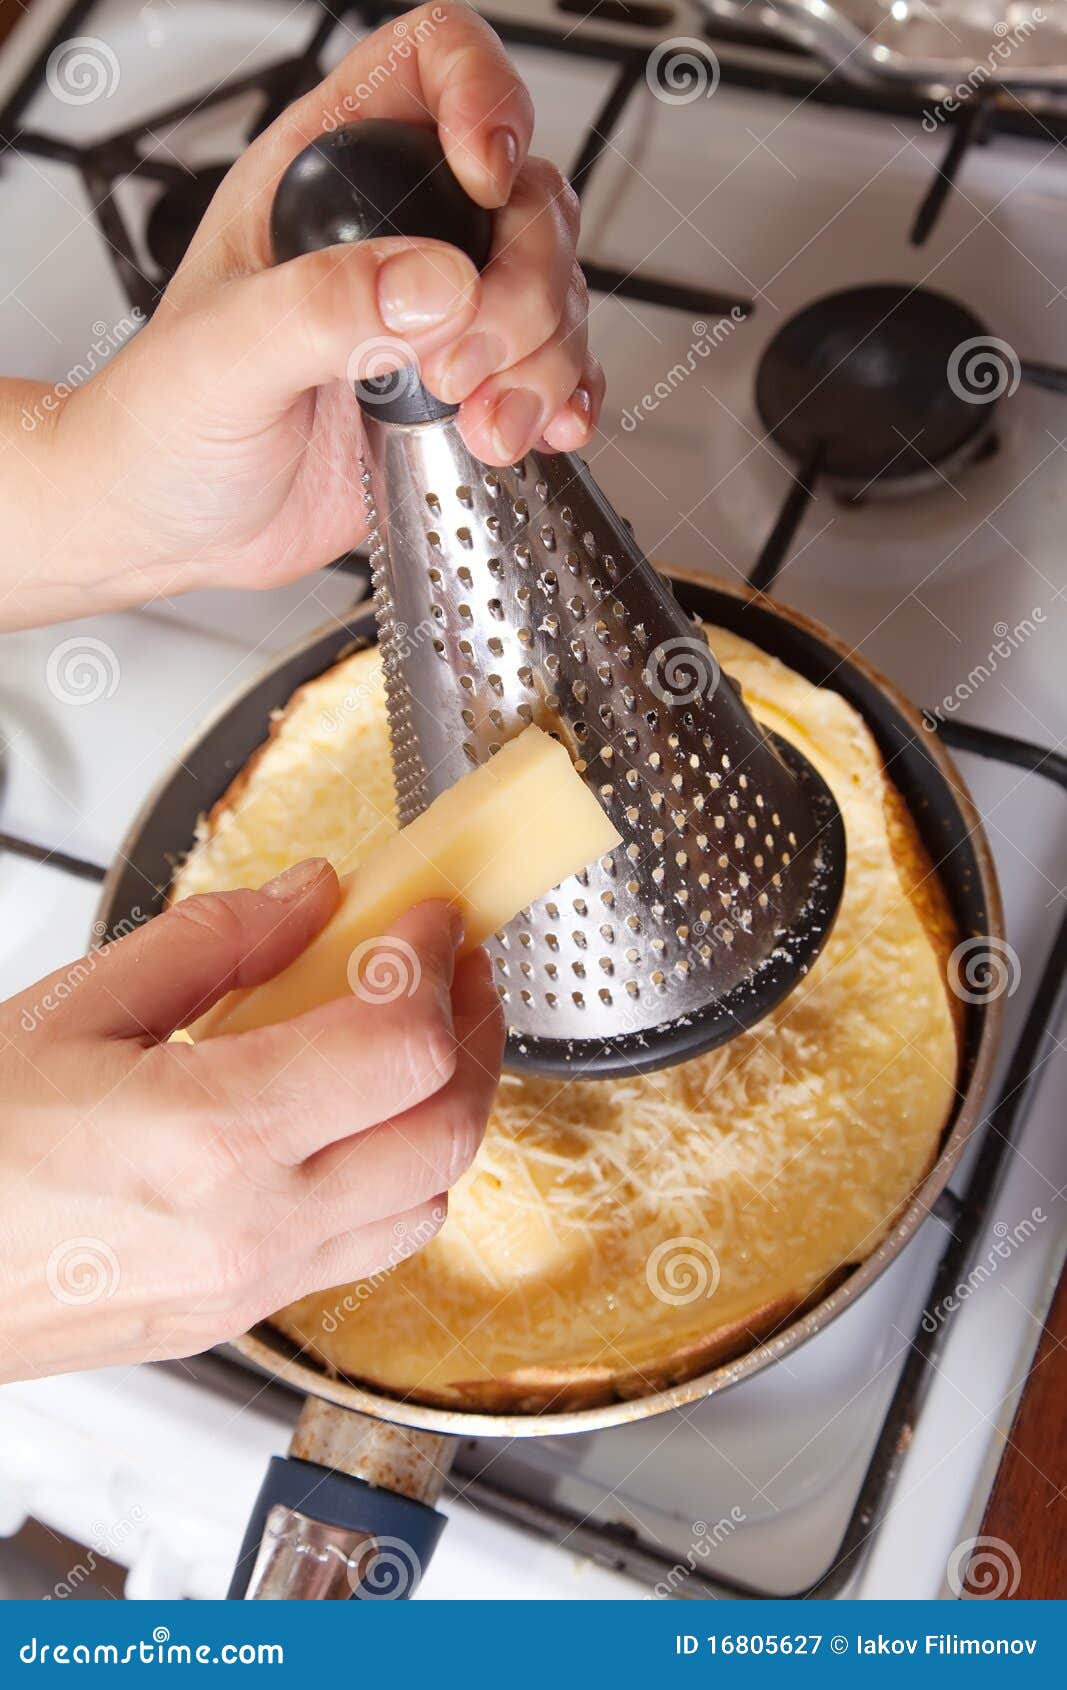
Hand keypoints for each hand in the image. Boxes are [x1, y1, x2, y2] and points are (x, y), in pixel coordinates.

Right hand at [0, 865, 502, 1382]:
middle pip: (447, 1130)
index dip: (434, 963)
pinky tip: (359, 1122)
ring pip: (428, 1200)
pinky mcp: (240, 1313)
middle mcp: (252, 1225)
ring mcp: (252, 1283)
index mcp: (210, 1134)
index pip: (399, 1048)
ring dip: (448, 1109)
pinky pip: (372, 1247)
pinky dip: (401, 1175)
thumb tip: (312, 894)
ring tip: (415, 1040)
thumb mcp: (73, 1006)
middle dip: (473, 1032)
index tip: (428, 914)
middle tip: (449, 968)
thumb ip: (211, 940)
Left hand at [3, 3, 603, 628]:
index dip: (483, 96)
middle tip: (457, 371)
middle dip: (521, 289)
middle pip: (525, 197)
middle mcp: (393, 231)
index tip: (483, 180)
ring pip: (553, 290)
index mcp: (319, 173)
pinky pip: (554, 371)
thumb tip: (433, 285)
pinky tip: (541, 431)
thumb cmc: (161, 427)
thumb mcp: (219, 357)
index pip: (433, 64)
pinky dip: (566, 400)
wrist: (173, 529)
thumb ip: (318, 308)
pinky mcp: (465, 391)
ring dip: (545, 363)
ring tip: (485, 427)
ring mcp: (437, 315)